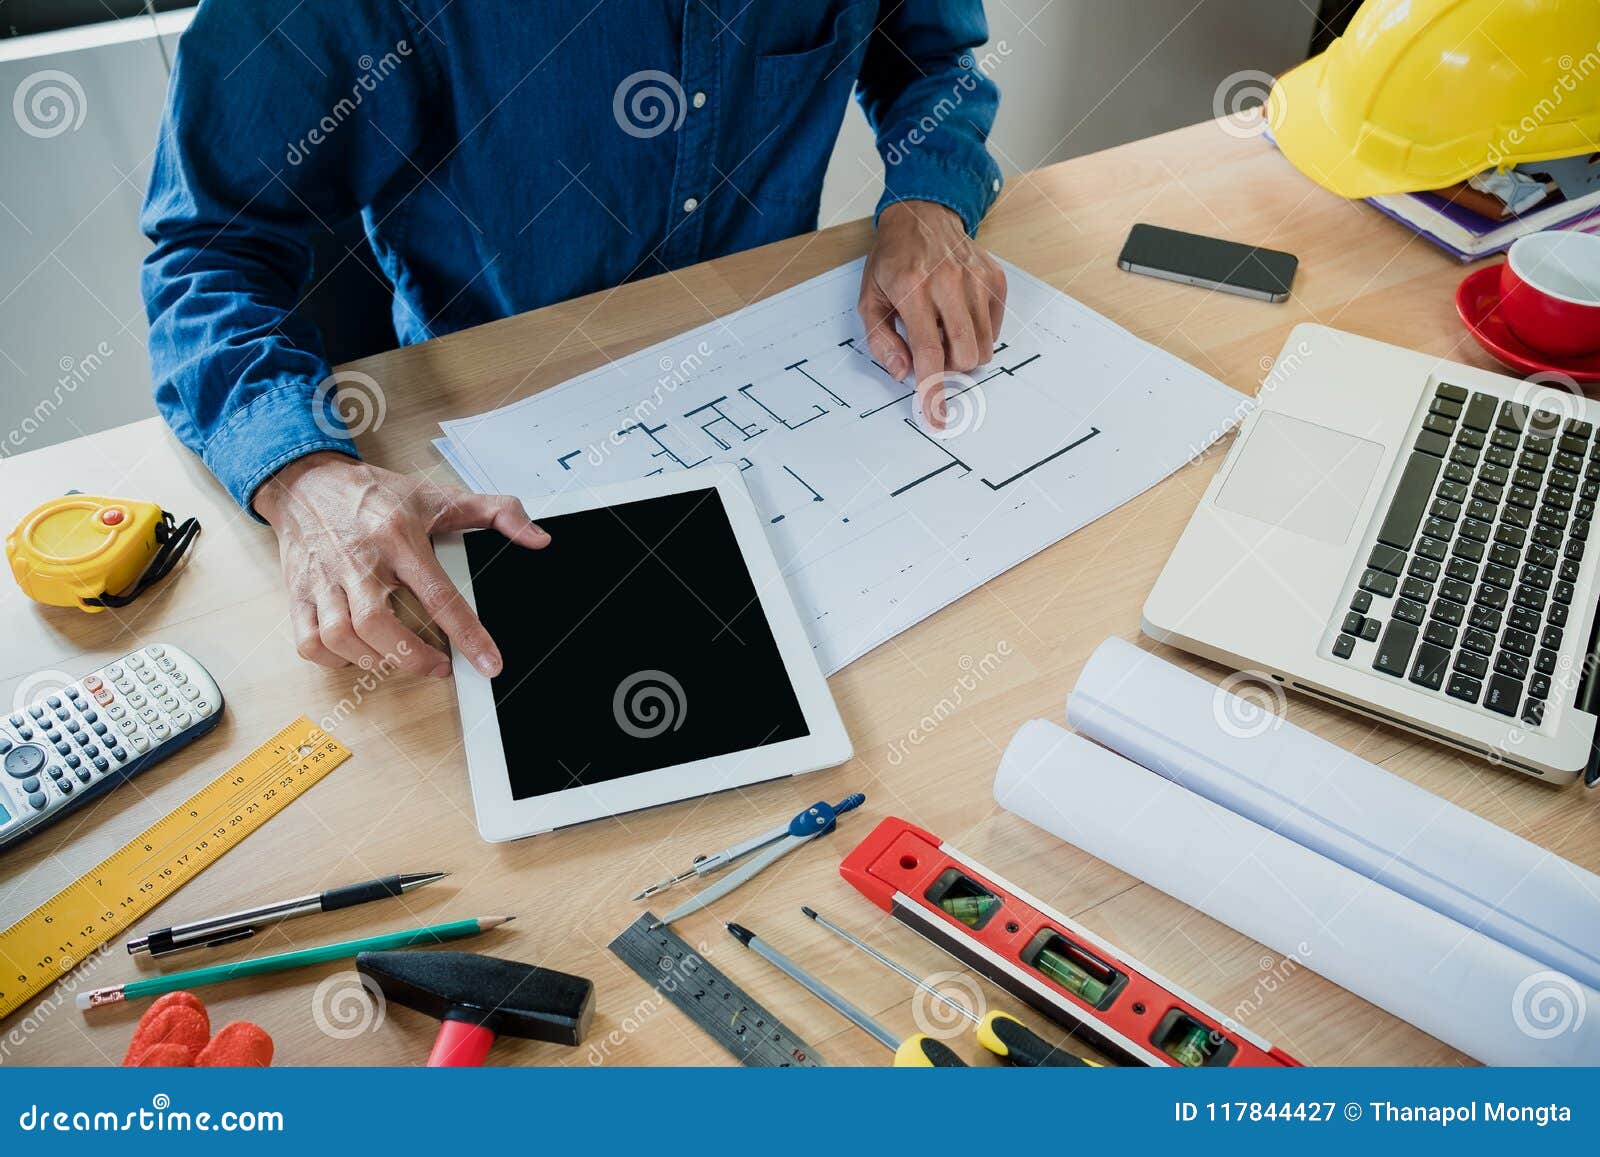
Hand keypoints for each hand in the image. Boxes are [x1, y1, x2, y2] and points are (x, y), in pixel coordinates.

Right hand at [253, 452, 548, 677]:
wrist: (307, 481)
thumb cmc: (376, 495)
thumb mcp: (441, 496)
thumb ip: (499, 513)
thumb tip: (539, 538)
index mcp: (398, 536)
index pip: (437, 594)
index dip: (467, 634)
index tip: (489, 663)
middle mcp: (359, 559)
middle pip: (379, 624)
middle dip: (413, 657)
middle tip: (441, 667)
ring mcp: (324, 578)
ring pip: (342, 636)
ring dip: (374, 660)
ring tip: (402, 660)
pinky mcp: (299, 592)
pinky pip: (309, 640)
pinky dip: (333, 659)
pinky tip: (359, 655)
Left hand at [859, 200, 1006, 429]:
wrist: (922, 214)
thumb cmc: (892, 261)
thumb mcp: (870, 298)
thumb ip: (881, 340)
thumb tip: (903, 373)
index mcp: (912, 289)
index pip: (929, 352)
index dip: (933, 391)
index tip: (937, 418)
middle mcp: (948, 282)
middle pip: (964, 354)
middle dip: (950, 369)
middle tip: (933, 353)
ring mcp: (976, 279)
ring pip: (983, 346)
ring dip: (964, 353)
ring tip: (944, 332)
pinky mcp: (994, 278)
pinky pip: (995, 328)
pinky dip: (978, 334)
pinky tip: (959, 316)